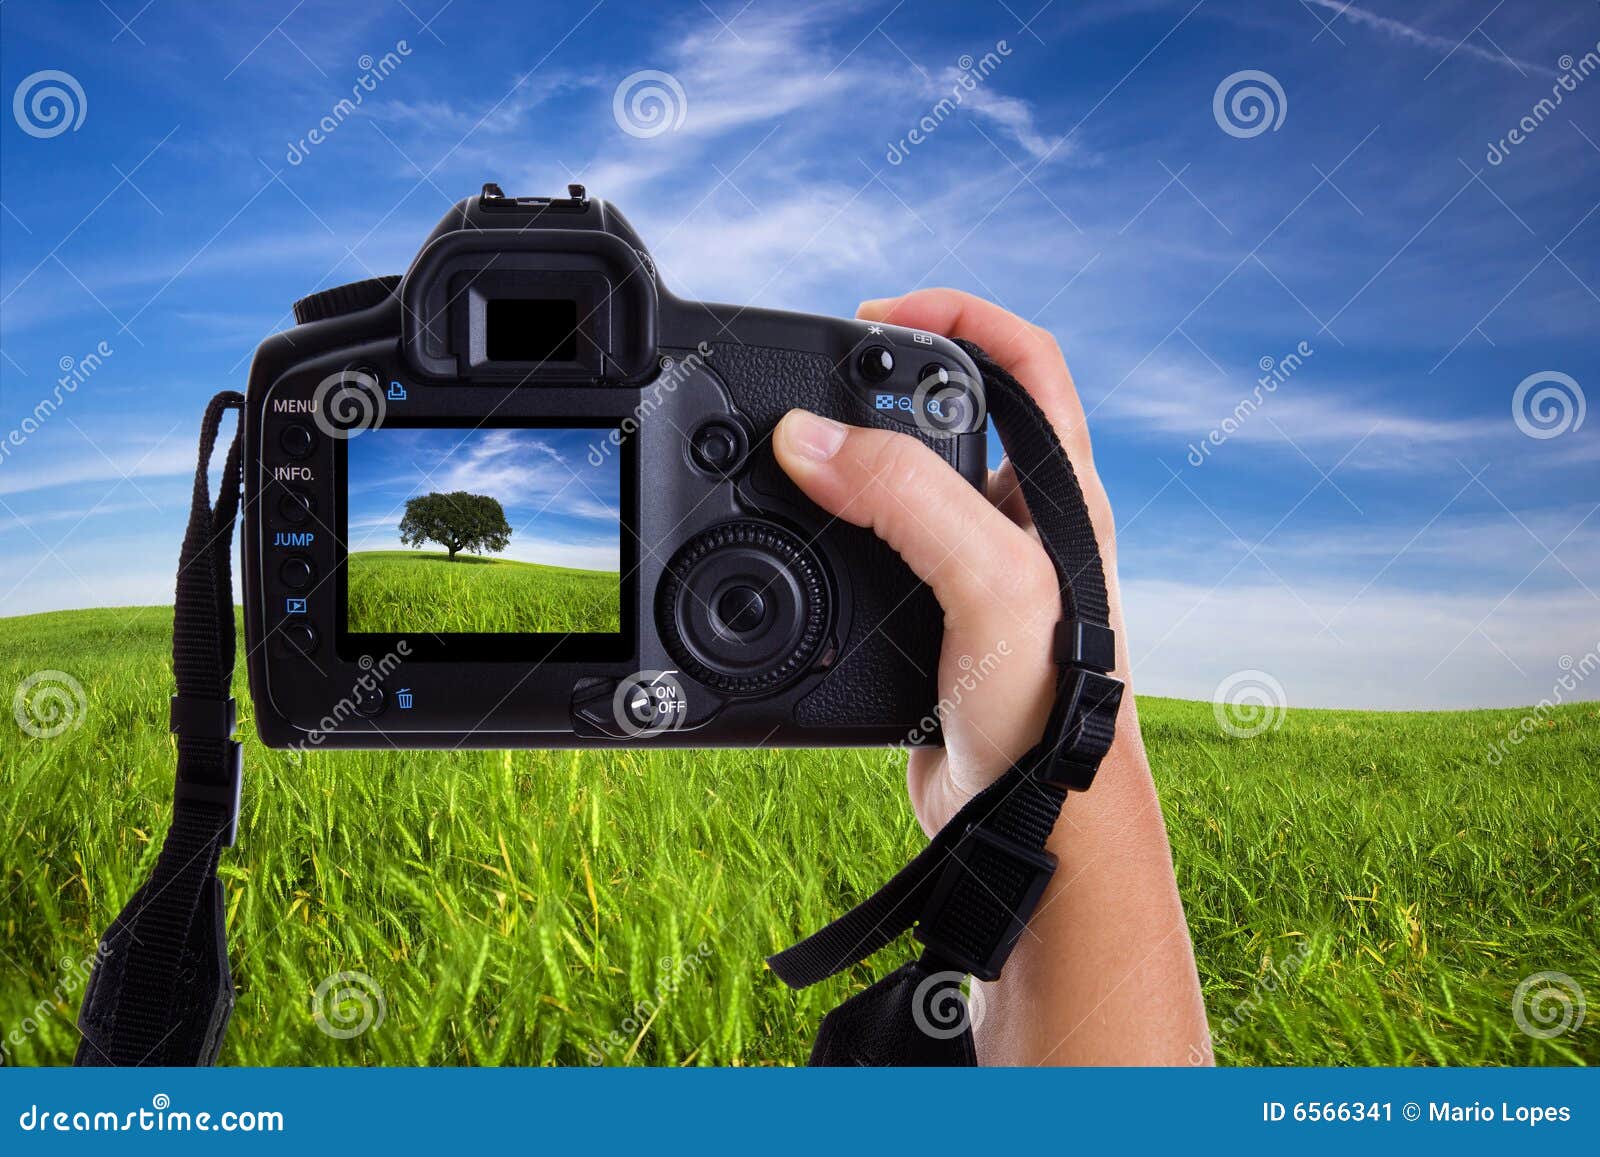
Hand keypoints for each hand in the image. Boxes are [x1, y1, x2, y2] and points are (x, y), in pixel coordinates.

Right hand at [773, 288, 1136, 836]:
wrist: (1027, 822)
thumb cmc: (1046, 708)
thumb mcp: (988, 581)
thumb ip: (907, 499)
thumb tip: (807, 440)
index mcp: (1059, 491)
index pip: (1025, 359)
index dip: (957, 313)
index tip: (874, 315)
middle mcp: (1021, 522)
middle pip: (953, 411)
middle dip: (883, 382)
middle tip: (815, 381)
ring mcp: (973, 571)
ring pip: (906, 483)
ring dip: (851, 459)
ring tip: (792, 449)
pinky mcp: (928, 620)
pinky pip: (873, 552)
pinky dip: (828, 532)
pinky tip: (795, 535)